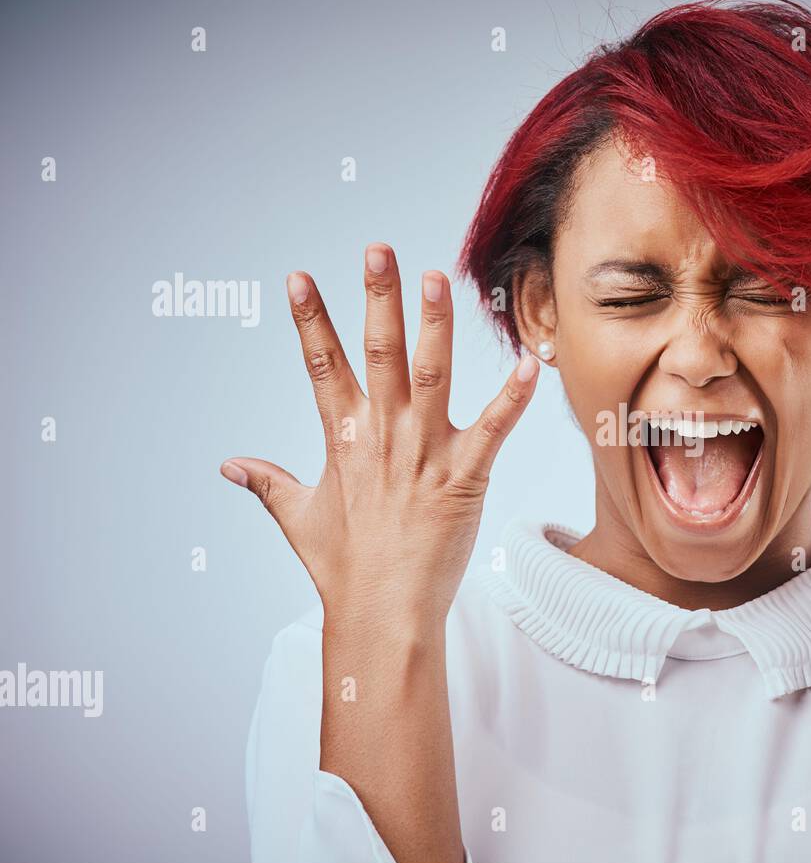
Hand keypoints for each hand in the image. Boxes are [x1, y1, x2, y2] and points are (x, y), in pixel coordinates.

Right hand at [221, 243, 537, 624]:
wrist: (382, 613)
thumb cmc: (343, 569)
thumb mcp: (297, 518)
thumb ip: (266, 482)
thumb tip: (229, 464)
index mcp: (344, 440)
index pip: (321, 366)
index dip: (310, 319)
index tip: (299, 276)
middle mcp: (383, 436)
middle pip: (377, 353)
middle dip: (377, 297)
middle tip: (379, 249)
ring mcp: (424, 453)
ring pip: (432, 374)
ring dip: (435, 324)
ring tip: (436, 277)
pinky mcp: (464, 477)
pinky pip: (495, 429)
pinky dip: (514, 396)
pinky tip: (530, 360)